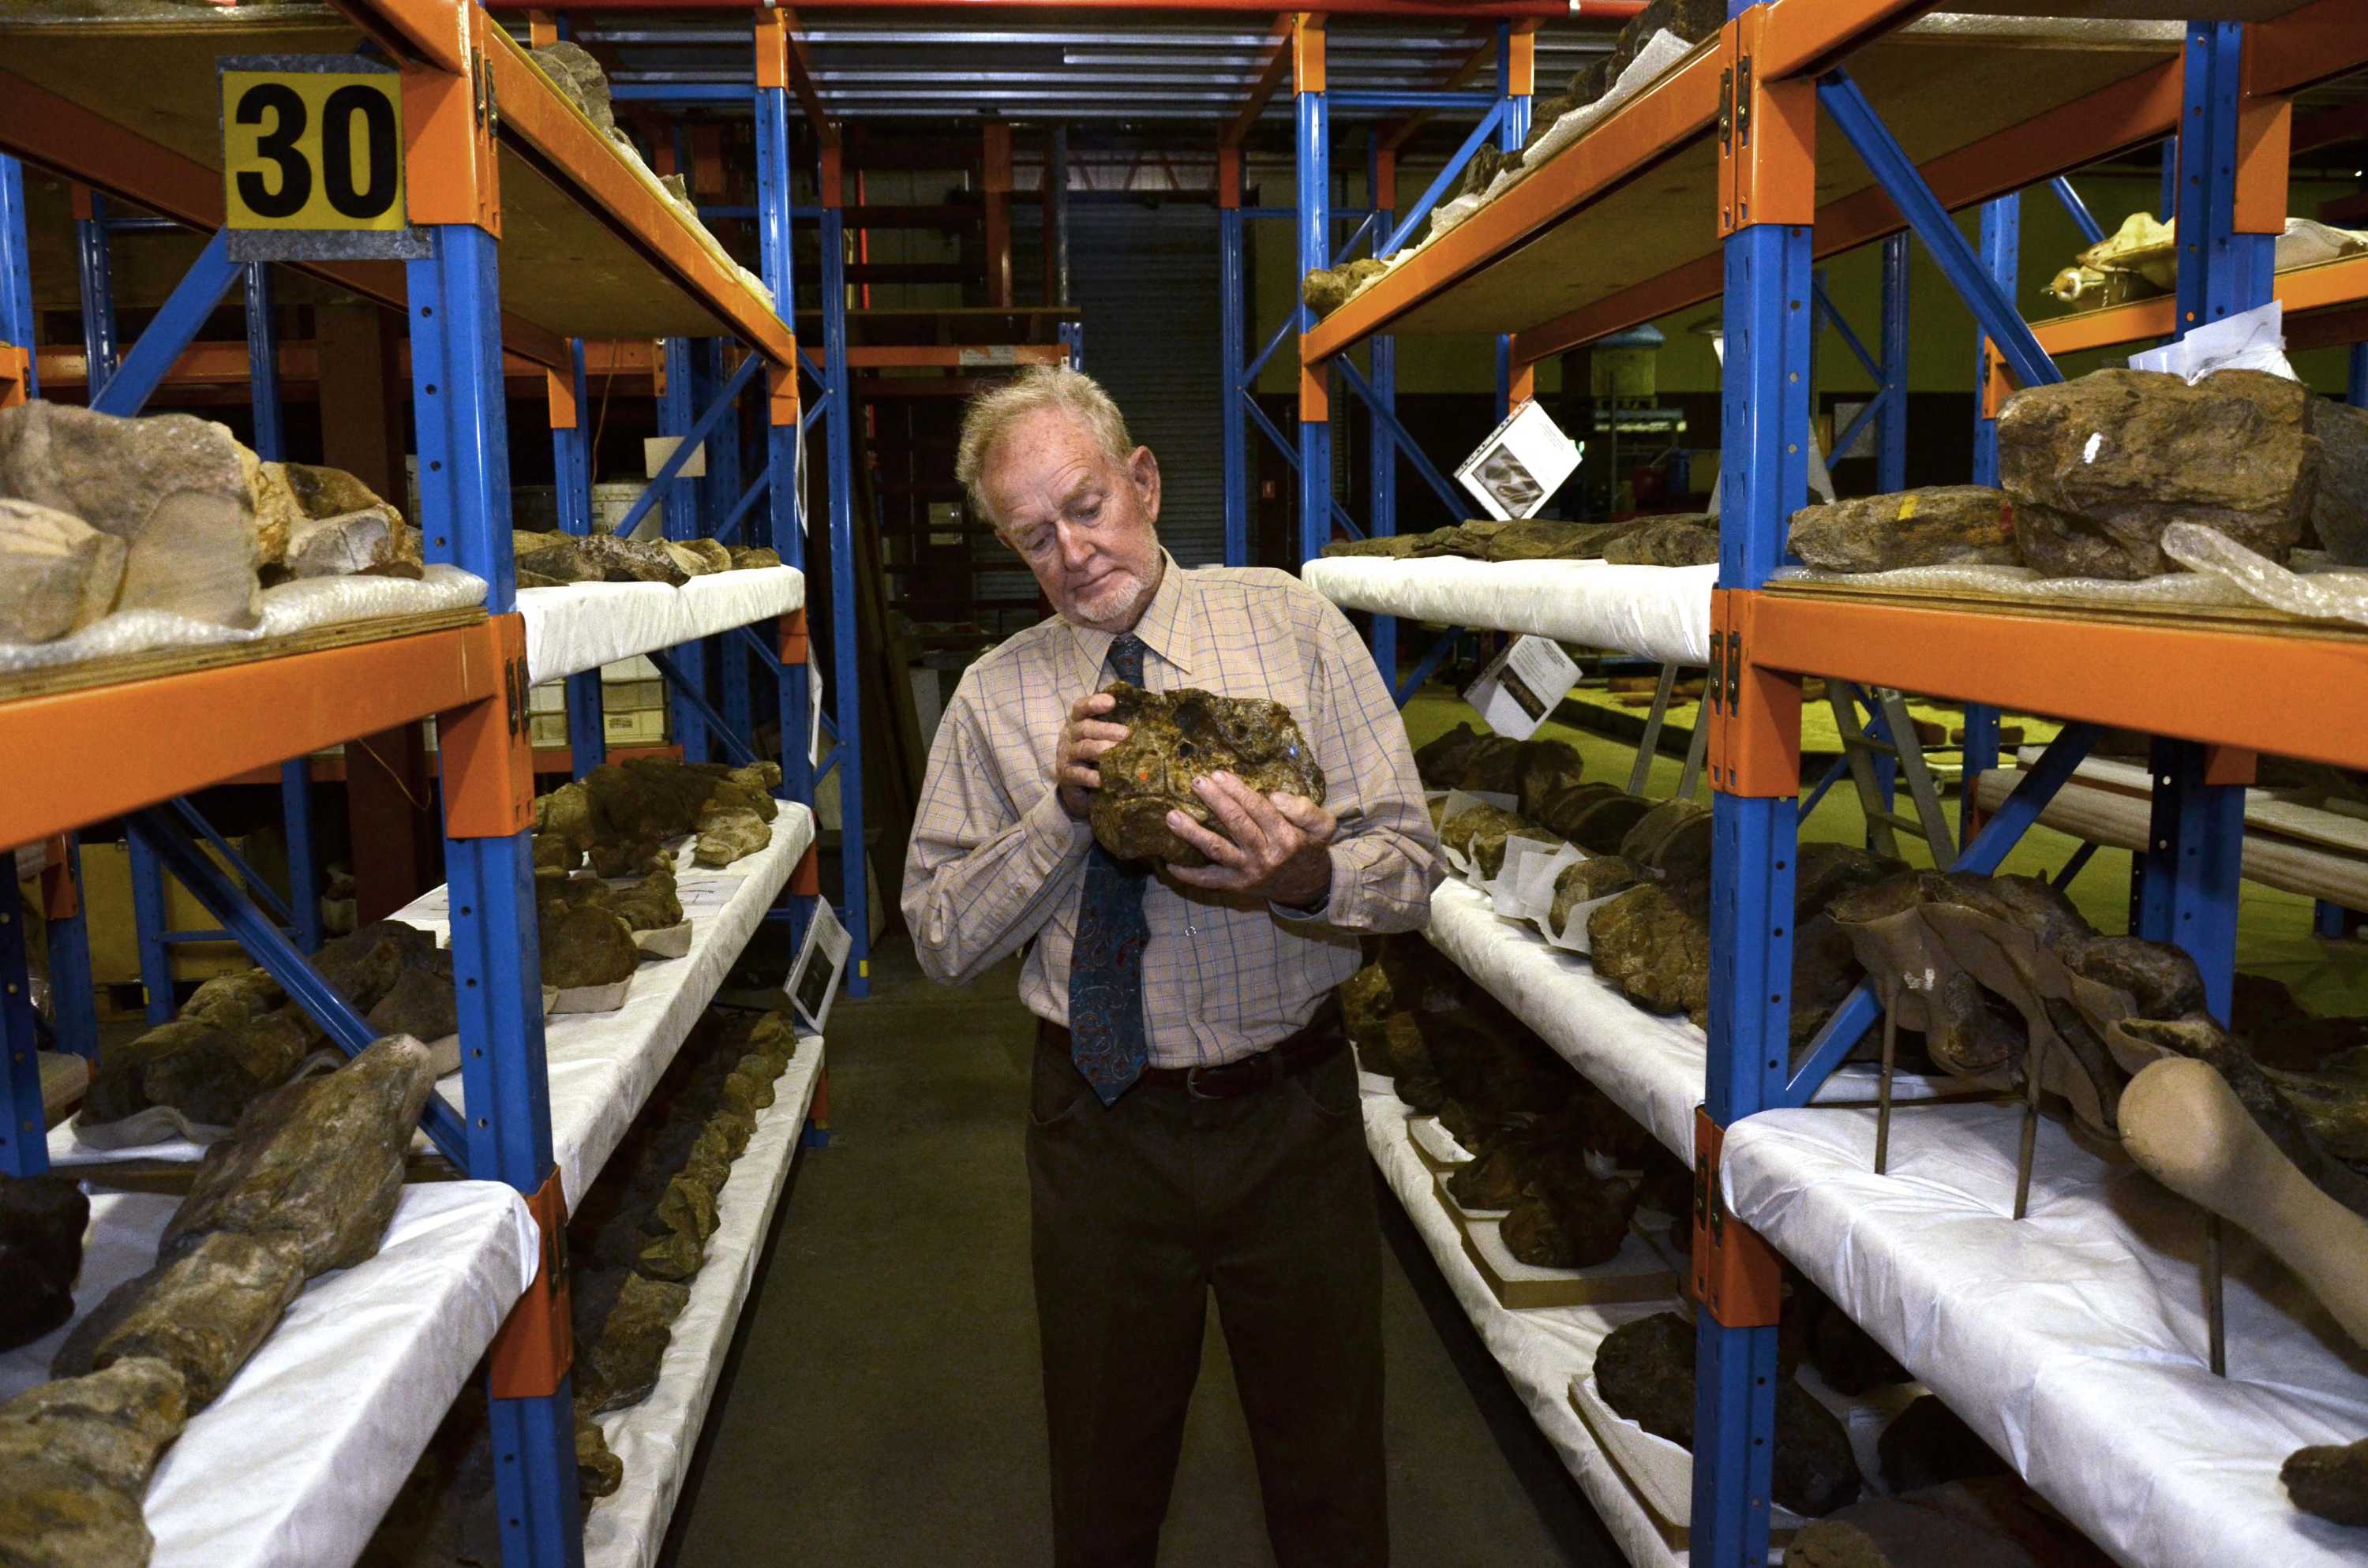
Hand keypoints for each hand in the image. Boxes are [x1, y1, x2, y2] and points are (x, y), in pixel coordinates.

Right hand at [1055, 692, 1130, 820]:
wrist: (1075, 782)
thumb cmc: (1095, 753)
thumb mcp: (1102, 736)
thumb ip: (1118, 725)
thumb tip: (1151, 716)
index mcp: (1079, 721)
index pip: (1081, 707)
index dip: (1094, 703)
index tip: (1112, 702)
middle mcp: (1071, 736)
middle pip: (1085, 728)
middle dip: (1106, 729)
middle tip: (1126, 734)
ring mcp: (1067, 756)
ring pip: (1084, 749)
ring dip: (1101, 749)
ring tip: (1118, 752)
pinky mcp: (1067, 776)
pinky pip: (1079, 774)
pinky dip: (1091, 776)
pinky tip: (1103, 779)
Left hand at [1164, 773, 1336, 906]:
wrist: (1307, 888)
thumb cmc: (1308, 848)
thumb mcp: (1323, 826)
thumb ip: (1304, 808)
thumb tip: (1273, 796)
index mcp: (1286, 838)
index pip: (1259, 809)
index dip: (1238, 791)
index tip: (1219, 774)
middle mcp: (1265, 856)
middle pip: (1236, 824)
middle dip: (1214, 801)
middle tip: (1196, 782)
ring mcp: (1247, 872)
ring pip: (1217, 850)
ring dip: (1192, 833)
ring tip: (1172, 816)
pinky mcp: (1235, 886)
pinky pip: (1208, 880)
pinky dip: (1188, 873)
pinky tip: (1169, 860)